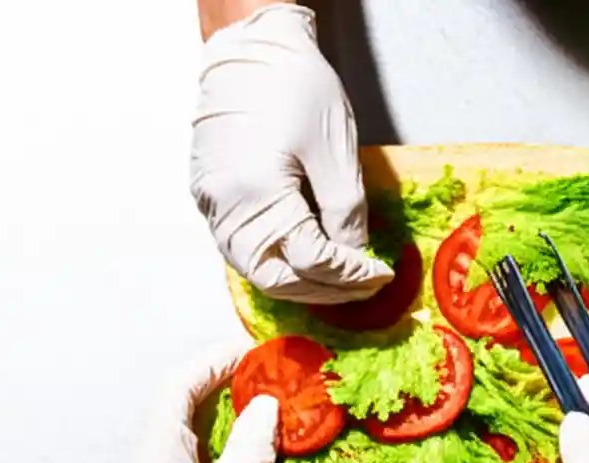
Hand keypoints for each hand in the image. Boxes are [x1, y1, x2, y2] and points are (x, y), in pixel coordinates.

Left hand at [109, 340, 277, 462]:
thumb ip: (252, 445)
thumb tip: (266, 406)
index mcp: (153, 455)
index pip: (179, 385)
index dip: (215, 361)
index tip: (254, 352)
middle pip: (184, 412)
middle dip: (226, 391)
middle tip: (269, 381)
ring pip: (193, 444)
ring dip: (230, 426)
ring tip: (271, 417)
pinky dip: (228, 459)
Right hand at [189, 4, 392, 303]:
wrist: (250, 46)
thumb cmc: (294, 86)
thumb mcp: (335, 149)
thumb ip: (345, 212)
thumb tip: (353, 256)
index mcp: (257, 194)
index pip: (310, 259)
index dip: (350, 273)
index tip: (380, 274)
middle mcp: (225, 207)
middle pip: (275, 278)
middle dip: (323, 290)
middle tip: (362, 286)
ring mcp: (210, 203)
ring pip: (254, 269)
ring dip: (299, 281)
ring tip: (338, 279)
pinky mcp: (208, 195)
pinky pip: (241, 246)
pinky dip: (276, 259)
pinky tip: (306, 256)